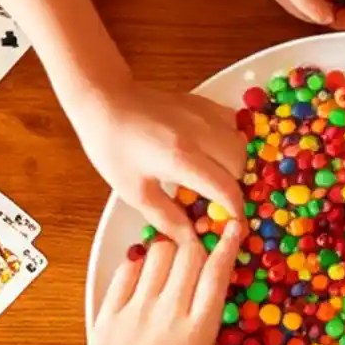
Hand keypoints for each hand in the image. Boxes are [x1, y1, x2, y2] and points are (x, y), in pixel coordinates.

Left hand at [65, 80, 245, 240]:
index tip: (231, 223)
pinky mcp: (203, 103)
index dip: (234, 211)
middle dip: (232, 187)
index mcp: (181, 158)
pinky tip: (211, 149)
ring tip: (212, 174)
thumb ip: (168, 219)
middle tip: (213, 198)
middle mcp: (200, 134)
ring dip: (233, 164)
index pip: (227, 189)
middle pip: (240, 167)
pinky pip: (232, 124)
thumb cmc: (113, 147)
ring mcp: (204, 115)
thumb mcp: (135, 192)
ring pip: (241, 144)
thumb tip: (193, 242)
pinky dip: (230, 140)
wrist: (104, 102)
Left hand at [68, 224, 243, 344]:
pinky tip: (141, 269)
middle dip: (198, 243)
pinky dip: (138, 263)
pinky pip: (127, 271)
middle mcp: (170, 311)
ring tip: (171, 258)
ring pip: (159, 253)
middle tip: (200, 248)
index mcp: (198, 332)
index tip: (234, 228)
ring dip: (169, 249)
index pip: (217, 275)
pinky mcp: (109, 311)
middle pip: (189, 253)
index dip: (228, 246)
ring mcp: (137, 307)